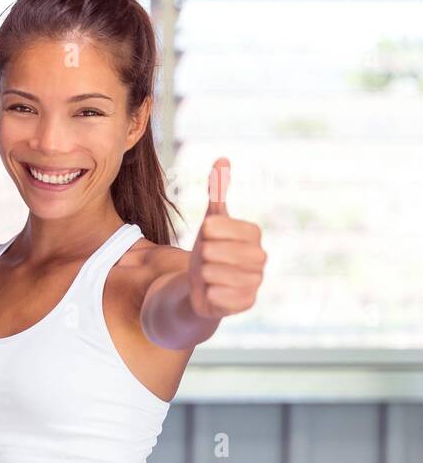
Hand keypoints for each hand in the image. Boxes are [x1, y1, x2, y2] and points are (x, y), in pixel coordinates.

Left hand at [188, 157, 265, 319]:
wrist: (202, 287)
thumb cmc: (209, 250)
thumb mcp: (210, 221)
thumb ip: (217, 193)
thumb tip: (222, 159)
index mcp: (253, 235)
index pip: (226, 228)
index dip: (210, 232)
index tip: (205, 235)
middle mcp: (260, 258)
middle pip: (221, 252)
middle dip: (205, 254)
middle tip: (206, 257)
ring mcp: (255, 282)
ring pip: (218, 274)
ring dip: (204, 274)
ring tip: (207, 274)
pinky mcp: (246, 304)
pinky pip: (221, 297)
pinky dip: (209, 294)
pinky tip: (210, 291)